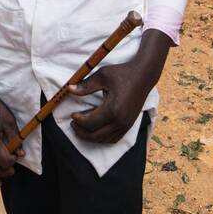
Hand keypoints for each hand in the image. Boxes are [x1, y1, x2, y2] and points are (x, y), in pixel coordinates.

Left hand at [68, 29, 171, 143]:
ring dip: (90, 137)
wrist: (143, 76)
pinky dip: (102, 138)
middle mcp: (120, 121)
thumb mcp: (102, 76)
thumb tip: (69, 89)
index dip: (78, 121)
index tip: (72, 115)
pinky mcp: (129, 125)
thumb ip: (86, 85)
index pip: (90, 123)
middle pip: (95, 135)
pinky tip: (95, 130)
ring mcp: (126, 125)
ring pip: (104, 139)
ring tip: (81, 128)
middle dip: (81, 132)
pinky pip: (113, 139)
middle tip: (73, 123)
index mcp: (113, 109)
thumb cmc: (122, 74)